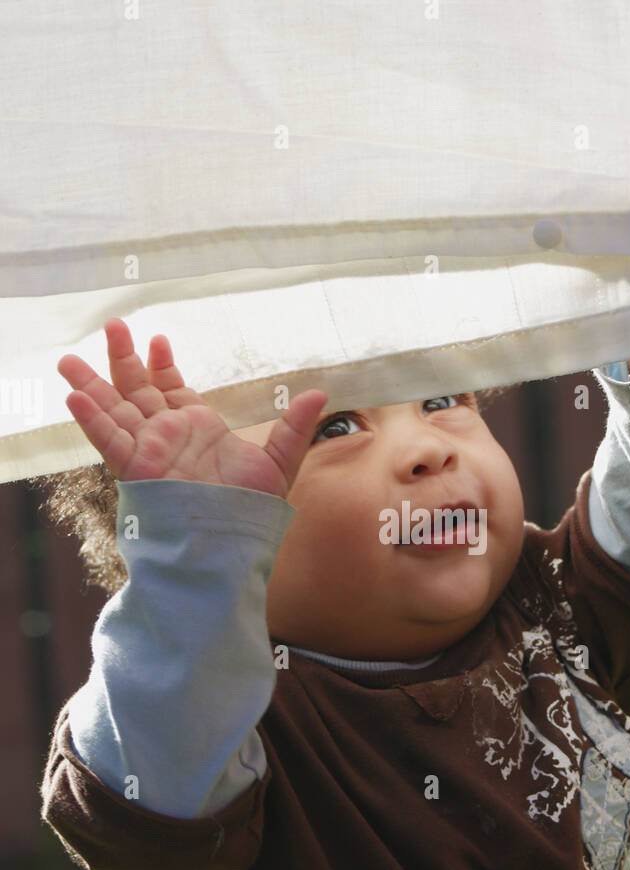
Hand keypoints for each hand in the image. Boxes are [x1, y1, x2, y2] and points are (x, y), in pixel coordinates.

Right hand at [57, 318, 326, 501]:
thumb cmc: (252, 511)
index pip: (173, 390)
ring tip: (68, 357)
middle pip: (137, 390)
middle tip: (113, 324)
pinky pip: (107, 441)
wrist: (231, 545)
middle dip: (125, 358)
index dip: (162, 364)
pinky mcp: (135, 470)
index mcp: (198, 431)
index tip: (158, 339)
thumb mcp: (281, 462)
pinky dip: (90, 420)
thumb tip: (320, 394)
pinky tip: (74, 396)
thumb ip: (294, 428)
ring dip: (93, 382)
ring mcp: (148, 452)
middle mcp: (168, 437)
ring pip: (114, 409)